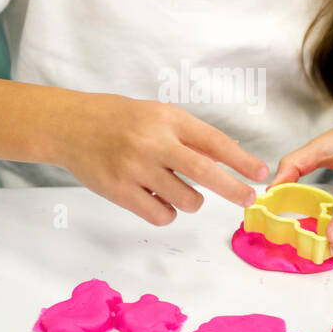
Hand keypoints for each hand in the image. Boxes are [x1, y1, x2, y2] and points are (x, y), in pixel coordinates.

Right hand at [55, 93, 267, 225]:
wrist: (72, 126)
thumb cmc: (122, 120)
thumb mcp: (159, 116)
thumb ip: (193, 137)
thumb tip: (233, 155)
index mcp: (168, 119)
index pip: (214, 141)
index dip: (241, 160)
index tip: (260, 173)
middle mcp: (153, 142)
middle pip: (205, 173)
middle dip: (233, 189)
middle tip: (247, 199)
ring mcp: (136, 168)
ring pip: (186, 200)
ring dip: (191, 201)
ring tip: (175, 188)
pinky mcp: (120, 191)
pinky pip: (162, 215)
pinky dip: (167, 212)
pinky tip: (156, 198)